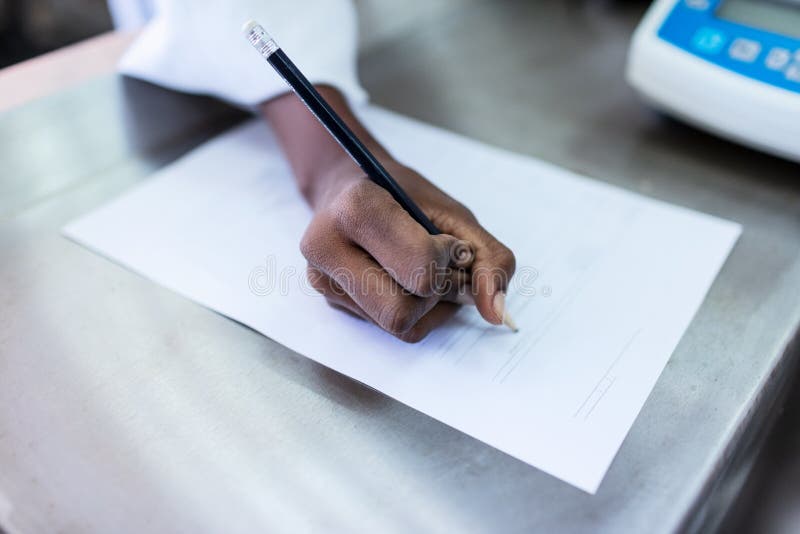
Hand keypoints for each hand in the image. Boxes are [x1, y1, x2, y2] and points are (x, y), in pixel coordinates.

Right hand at [300, 159, 515, 341]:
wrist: (350, 185)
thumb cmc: (404, 195)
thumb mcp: (456, 213)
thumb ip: (489, 258)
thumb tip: (496, 314)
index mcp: (356, 209)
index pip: (419, 268)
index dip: (446, 259)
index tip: (443, 239)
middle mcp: (326, 247)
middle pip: (402, 312)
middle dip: (434, 292)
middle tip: (437, 261)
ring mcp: (322, 279)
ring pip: (398, 325)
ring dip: (428, 305)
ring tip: (422, 269)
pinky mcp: (330, 301)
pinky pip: (390, 329)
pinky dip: (415, 312)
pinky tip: (407, 282)